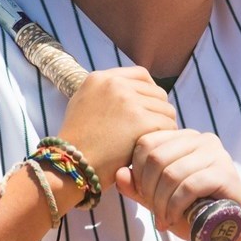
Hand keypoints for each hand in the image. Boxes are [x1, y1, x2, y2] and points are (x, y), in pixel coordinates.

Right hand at [56, 67, 176, 190]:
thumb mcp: (83, 105)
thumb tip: (132, 92)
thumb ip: (105, 94)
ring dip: (162, 126)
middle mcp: (115, 84)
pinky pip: (168, 125)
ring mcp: (129, 101)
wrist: (72, 165)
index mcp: (100, 78)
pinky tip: (152, 149)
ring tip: (150, 141)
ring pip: (166, 109)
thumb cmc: (77, 143)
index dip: (149, 92)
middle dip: (157, 112)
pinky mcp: (140, 120)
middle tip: (151, 131)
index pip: (141, 75)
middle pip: (157, 92)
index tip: (148, 108)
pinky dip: (164, 138)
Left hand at [116, 129, 240, 240]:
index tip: (142, 196)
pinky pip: (188, 186)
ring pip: (170, 173)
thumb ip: (138, 188)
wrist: (231, 233)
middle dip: (148, 189)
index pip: (146, 142)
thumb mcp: (160, 200)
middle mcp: (201, 139)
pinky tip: (173, 219)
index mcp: (184, 138)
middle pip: (156, 156)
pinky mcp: (225, 172)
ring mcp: (215, 154)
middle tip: (153, 211)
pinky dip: (174, 206)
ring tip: (163, 219)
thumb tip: (118, 174)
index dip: (137, 171)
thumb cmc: (194, 213)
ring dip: (161, 203)